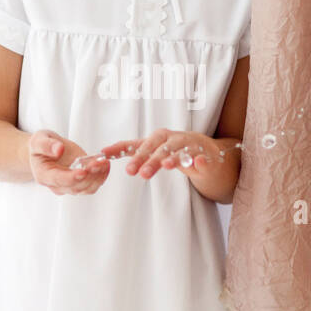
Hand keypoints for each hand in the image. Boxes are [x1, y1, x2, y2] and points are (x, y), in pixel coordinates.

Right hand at [28, 129, 109, 195]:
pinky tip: (105, 165)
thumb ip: (46, 145)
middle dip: (89, 175)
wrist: (46, 150)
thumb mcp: (38, 139)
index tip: (83, 171)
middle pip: (75, 186)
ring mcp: (69, 185)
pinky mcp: (80, 182)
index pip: (59, 180)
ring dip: (98, 177)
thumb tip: (59, 149)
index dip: (72, 177)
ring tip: (104, 162)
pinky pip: (93, 185)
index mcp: (44, 175)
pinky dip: (101, 177)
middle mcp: (57, 185)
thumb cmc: (41, 146)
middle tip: (99, 162)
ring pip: (86, 188)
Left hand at [98, 129, 219, 181]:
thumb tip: (103, 154)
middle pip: (156, 148)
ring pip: (178, 152)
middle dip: (145, 158)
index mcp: (157, 138)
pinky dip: (200, 160)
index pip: (136, 144)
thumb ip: (133, 152)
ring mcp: (189, 147)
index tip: (103, 154)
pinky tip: (197, 164)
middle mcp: (172, 139)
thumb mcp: (154, 151)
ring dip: (171, 158)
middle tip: (133, 171)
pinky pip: (202, 158)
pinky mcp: (205, 156)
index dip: (120, 148)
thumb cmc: (175, 150)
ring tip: (165, 166)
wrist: (207, 151)